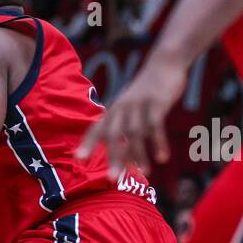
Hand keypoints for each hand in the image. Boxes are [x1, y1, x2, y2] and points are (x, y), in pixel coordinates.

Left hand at [76, 49, 185, 176]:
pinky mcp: (157, 103)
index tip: (78, 160)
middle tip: (113, 179)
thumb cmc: (146, 91)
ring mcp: (139, 105)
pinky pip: (156, 126)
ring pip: (135, 133)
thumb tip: (120, 154)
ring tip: (145, 172)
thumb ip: (123, 127)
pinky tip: (162, 158)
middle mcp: (122, 108)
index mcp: (113, 110)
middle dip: (113, 157)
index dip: (87, 144)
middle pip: (114, 135)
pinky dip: (158, 143)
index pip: (96, 128)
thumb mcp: (129, 106)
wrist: (164, 63)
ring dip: (139, 154)